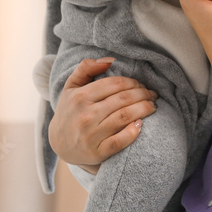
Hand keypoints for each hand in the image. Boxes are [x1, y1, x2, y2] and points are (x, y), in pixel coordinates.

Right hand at [48, 58, 157, 172]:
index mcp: (80, 97)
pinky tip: (141, 125)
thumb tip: (111, 60)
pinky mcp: (97, 152)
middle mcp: (85, 115)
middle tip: (152, 94)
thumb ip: (87, 67)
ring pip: (125, 117)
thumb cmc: (70, 110)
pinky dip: (133, 132)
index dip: (133, 82)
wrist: (59, 143)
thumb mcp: (71, 86)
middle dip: (143, 94)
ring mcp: (91, 135)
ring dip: (144, 109)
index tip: (141, 84)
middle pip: (123, 99)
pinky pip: (119, 142)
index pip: (115, 84)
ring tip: (152, 106)